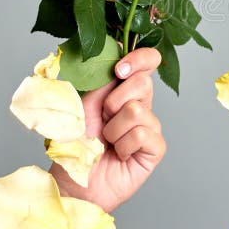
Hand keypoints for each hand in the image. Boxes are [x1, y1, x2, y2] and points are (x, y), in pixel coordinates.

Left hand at [49, 48, 165, 211]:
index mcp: (124, 90)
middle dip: (114, 101)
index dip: (140, 58)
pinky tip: (119, 156)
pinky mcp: (155, 148)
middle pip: (143, 83)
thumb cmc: (75, 144)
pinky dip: (124, 145)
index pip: (148, 62)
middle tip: (102, 119)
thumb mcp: (84, 102)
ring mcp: (150, 127)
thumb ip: (102, 78)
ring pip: (138, 111)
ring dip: (114, 129)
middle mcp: (141, 105)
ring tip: (107, 142)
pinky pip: (144, 134)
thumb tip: (117, 48)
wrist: (73, 180)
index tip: (119, 70)